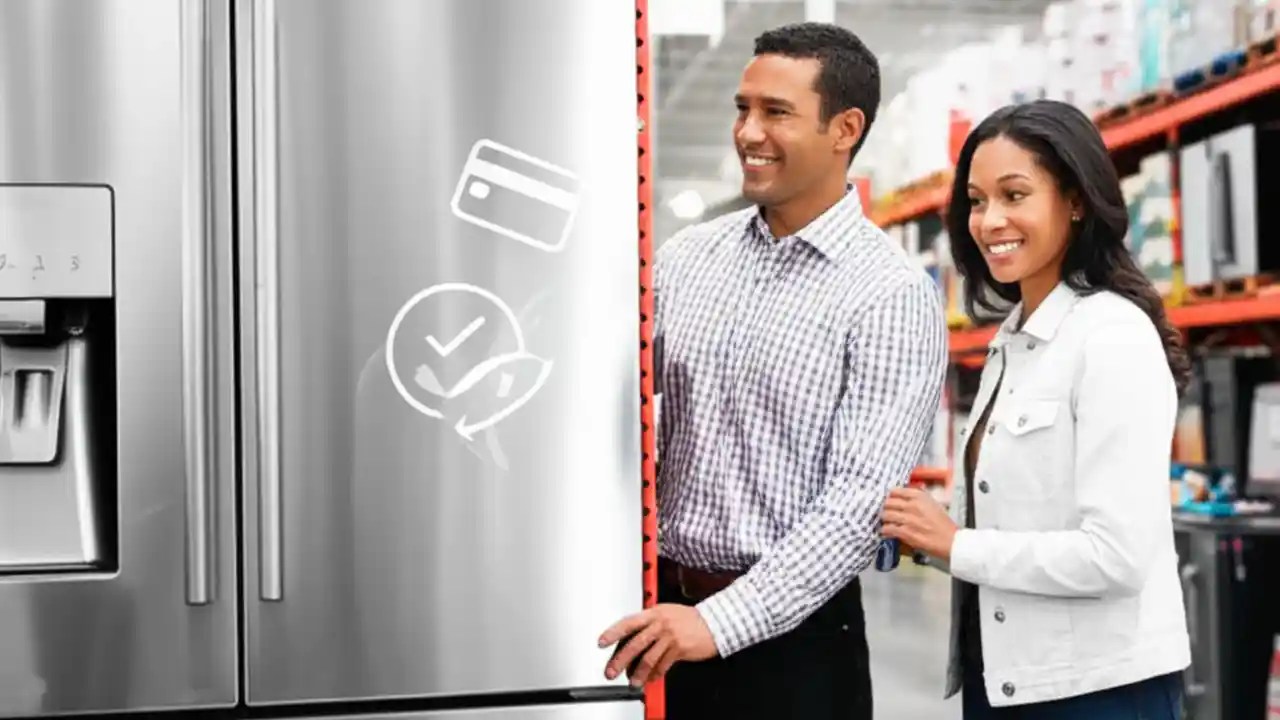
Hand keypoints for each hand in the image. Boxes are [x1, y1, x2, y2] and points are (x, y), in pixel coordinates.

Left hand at [597, 604, 717, 685]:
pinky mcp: (680, 649)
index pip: (628, 622)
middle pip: (635, 643)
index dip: (613, 632)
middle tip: (611, 671)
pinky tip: (650, 678)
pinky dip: (655, 674)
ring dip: (638, 673)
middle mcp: (660, 623)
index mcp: (653, 612)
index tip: (602, 642)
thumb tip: (629, 637)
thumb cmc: (689, 618)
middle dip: (620, 660)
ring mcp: (670, 636)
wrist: (714, 622)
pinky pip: (663, 665)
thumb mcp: (666, 612)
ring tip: (633, 682)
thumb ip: (648, 623)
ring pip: (648, 657)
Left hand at [882, 486, 957, 560]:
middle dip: (885, 507)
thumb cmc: (943, 523)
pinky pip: (888, 529)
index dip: (890, 496)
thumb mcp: (932, 503)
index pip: (895, 491)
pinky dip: (885, 530)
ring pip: (886, 515)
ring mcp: (908, 519)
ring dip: (884, 519)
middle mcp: (912, 505)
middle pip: (888, 502)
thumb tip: (905, 492)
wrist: (950, 540)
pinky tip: (886, 532)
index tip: (888, 500)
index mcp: (919, 496)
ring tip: (886, 522)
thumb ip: (918, 497)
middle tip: (885, 511)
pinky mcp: (905, 532)